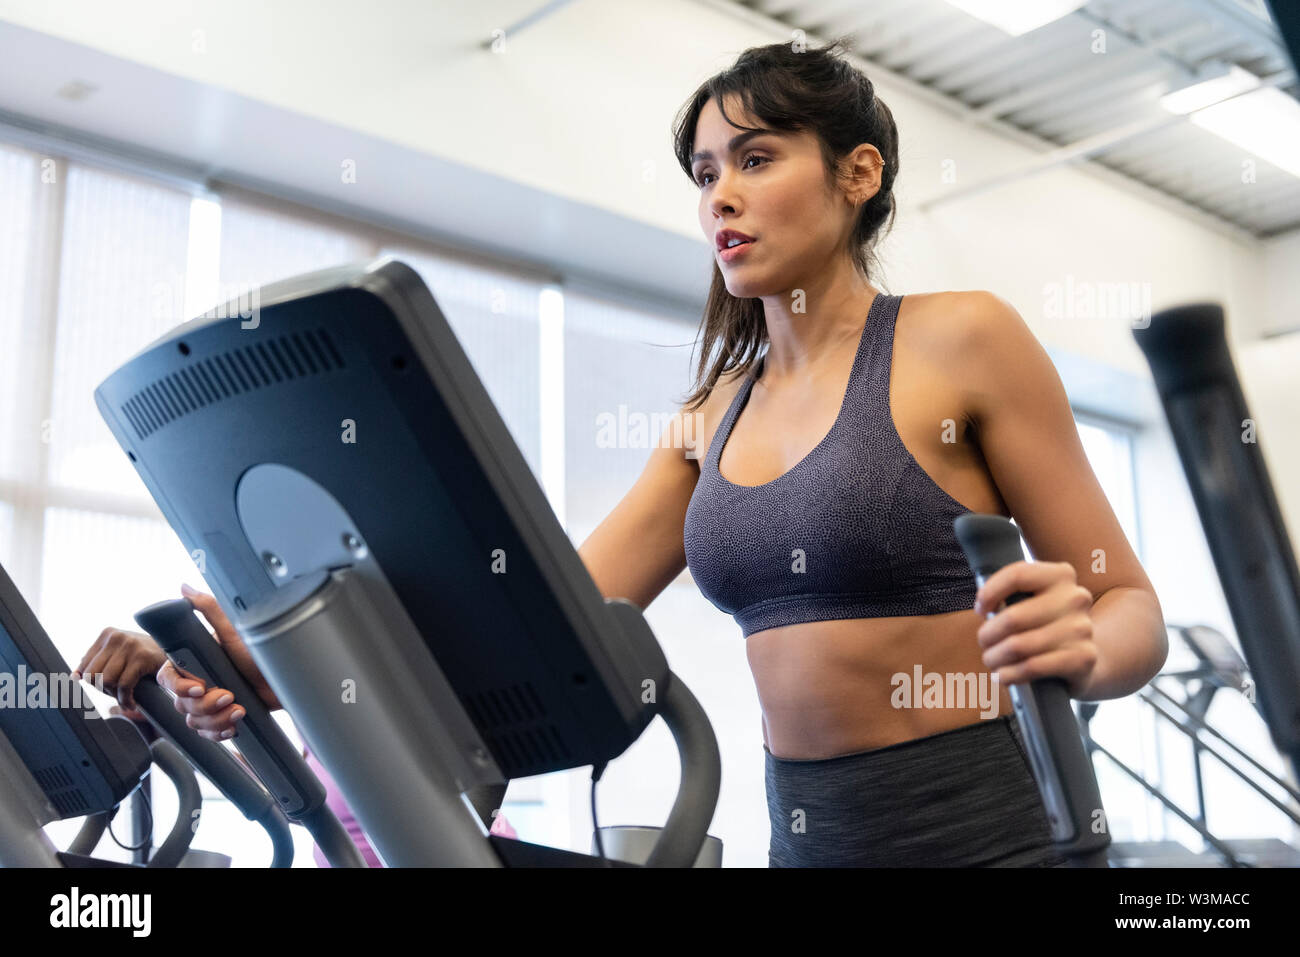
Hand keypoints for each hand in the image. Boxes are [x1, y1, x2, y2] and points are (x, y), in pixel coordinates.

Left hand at [74, 628, 166, 718]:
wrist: (180, 655)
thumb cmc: (147, 659)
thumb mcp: (120, 655)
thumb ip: (97, 663)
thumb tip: (74, 676)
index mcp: (107, 634)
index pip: (85, 667)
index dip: (95, 682)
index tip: (108, 687)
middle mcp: (116, 636)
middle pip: (93, 675)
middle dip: (104, 689)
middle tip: (118, 693)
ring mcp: (129, 645)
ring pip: (106, 681)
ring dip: (116, 696)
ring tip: (126, 697)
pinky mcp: (141, 657)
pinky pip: (124, 686)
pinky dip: (126, 700)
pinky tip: (132, 703)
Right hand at [165, 583, 281, 740]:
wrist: (288, 680)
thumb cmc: (263, 652)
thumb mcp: (235, 629)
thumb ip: (208, 608)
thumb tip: (184, 589)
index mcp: (193, 660)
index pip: (167, 678)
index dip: (180, 686)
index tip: (200, 687)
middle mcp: (196, 680)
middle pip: (181, 704)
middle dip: (207, 704)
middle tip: (230, 696)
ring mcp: (207, 700)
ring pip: (193, 720)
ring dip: (217, 719)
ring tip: (239, 709)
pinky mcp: (219, 717)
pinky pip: (205, 733)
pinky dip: (219, 732)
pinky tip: (234, 725)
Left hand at [973, 560, 1097, 696]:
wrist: (1083, 659)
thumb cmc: (1045, 626)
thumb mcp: (1033, 602)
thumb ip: (1011, 596)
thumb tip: (983, 607)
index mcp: (1060, 576)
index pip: (1017, 575)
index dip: (990, 592)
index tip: (981, 610)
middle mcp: (1075, 598)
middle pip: (1013, 617)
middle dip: (988, 634)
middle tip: (984, 643)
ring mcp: (1081, 629)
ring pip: (1019, 645)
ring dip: (995, 657)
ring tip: (991, 660)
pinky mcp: (1083, 658)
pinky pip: (1033, 666)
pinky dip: (1010, 674)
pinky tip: (1003, 676)